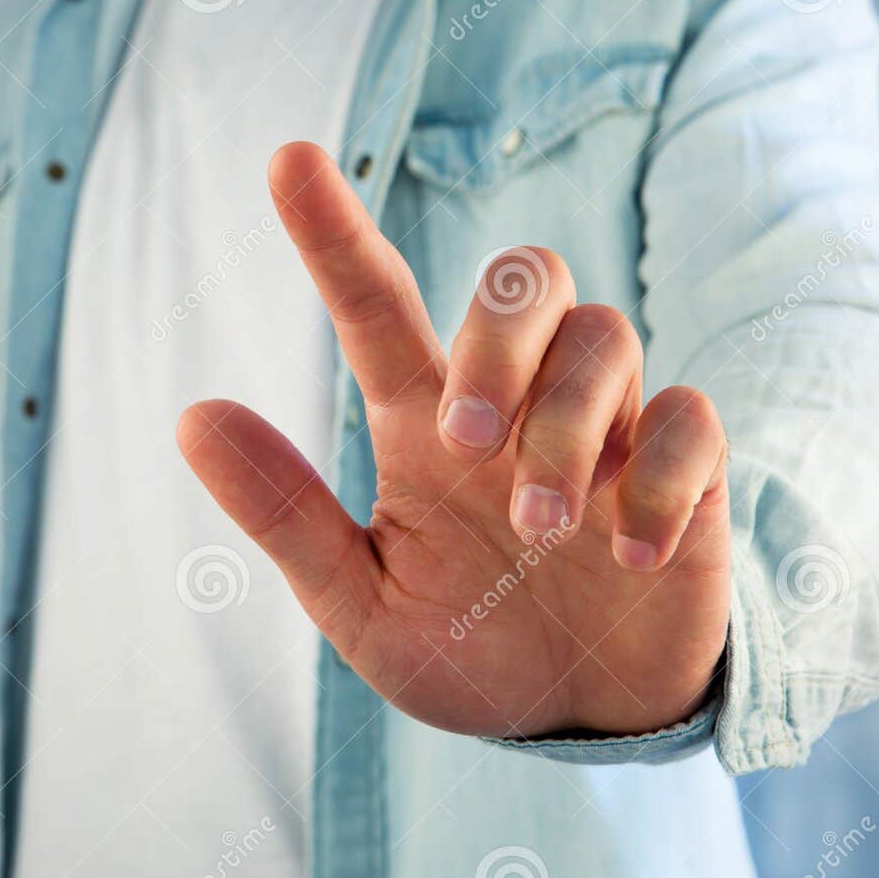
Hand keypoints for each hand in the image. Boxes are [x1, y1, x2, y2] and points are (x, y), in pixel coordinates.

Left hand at [176, 142, 729, 739]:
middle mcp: (518, 405)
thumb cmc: (469, 650)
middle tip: (465, 440)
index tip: (288, 160)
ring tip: (542, 528)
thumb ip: (289, 518)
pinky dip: (657, 477)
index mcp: (426, 423)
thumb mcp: (364, 607)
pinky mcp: (684, 471)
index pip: (378, 305)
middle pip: (522, 277)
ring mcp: (607, 430)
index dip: (335, 233)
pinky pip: (687, 416)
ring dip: (566, 424)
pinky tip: (631, 556)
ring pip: (605, 334)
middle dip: (495, 343)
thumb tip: (191, 416)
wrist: (581, 718)